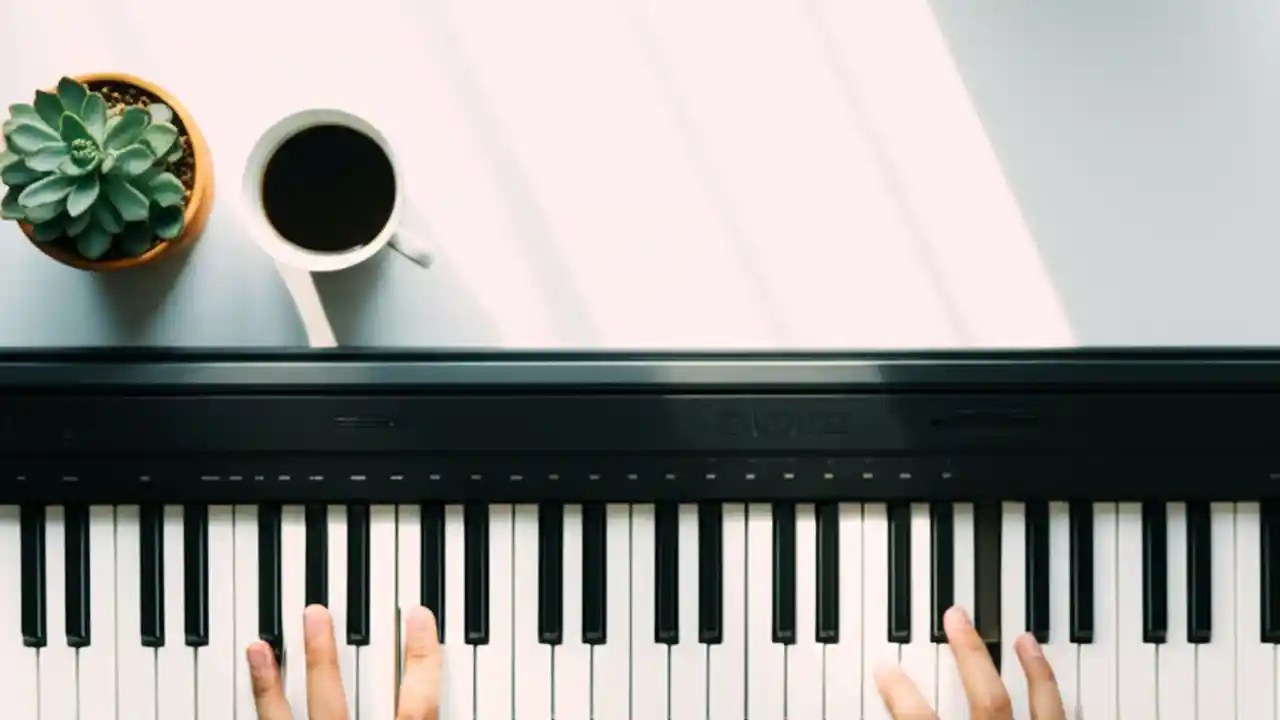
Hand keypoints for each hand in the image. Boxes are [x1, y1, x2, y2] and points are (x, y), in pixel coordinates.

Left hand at [247, 604, 441, 719]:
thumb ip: (433, 715)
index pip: (416, 710)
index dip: (420, 662)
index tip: (418, 617)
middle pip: (332, 709)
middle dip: (322, 660)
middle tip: (314, 614)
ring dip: (270, 688)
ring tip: (259, 648)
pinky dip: (264, 706)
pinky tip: (258, 680)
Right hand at [875, 606, 1064, 719]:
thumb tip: (891, 710)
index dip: (901, 693)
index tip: (886, 668)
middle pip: (988, 700)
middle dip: (971, 654)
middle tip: (956, 616)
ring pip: (1043, 709)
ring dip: (1035, 671)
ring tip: (1025, 639)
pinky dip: (1058, 699)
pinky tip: (1054, 684)